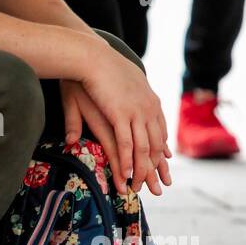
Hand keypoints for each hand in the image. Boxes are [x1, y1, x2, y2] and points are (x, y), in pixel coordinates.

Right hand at [72, 46, 171, 195]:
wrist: (89, 55)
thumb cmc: (92, 70)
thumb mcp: (103, 93)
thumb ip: (102, 112)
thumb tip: (80, 133)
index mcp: (147, 100)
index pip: (159, 130)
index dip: (162, 149)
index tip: (165, 163)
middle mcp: (146, 108)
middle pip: (155, 144)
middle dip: (158, 168)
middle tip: (162, 187)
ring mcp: (135, 112)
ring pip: (143, 148)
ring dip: (142, 171)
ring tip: (142, 189)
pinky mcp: (120, 115)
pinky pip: (126, 144)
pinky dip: (127, 161)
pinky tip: (128, 175)